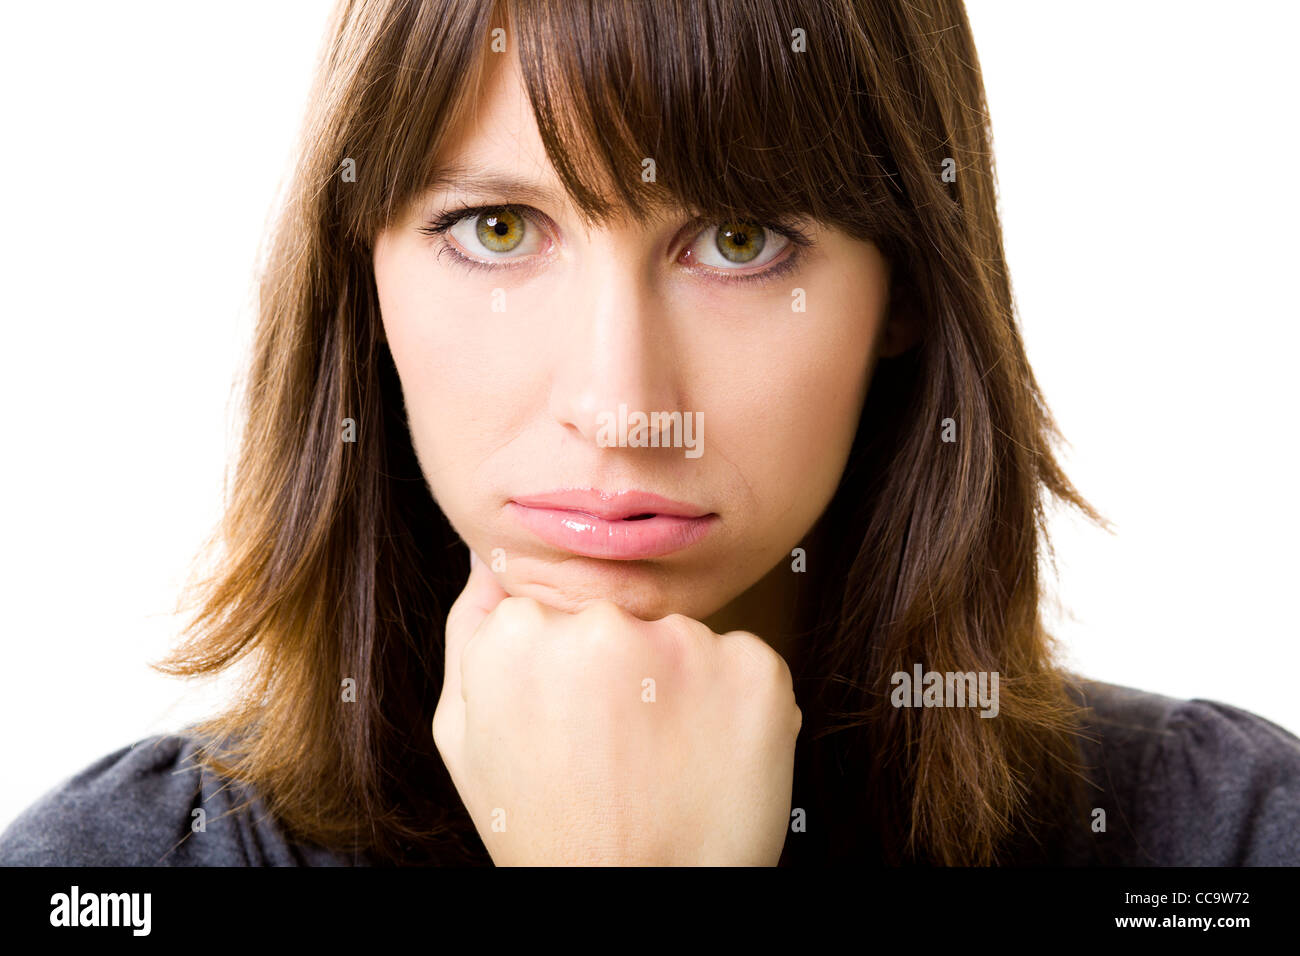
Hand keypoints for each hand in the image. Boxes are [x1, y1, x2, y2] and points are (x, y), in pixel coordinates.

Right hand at [432, 551, 801, 864]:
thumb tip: (487, 553)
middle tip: (619, 750)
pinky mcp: (756, 669)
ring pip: (684, 638)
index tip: (574, 720)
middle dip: (625, 668)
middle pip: (622, 617)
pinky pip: (746, 661)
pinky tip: (710, 757)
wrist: (638, 907)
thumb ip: (470, 630)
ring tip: (663, 761)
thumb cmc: (546, 827)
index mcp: (521, 632)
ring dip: (682, 684)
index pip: (560, 609)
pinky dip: (736, 704)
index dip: (569, 668)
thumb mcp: (464, 735)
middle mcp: (603, 625)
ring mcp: (686, 643)